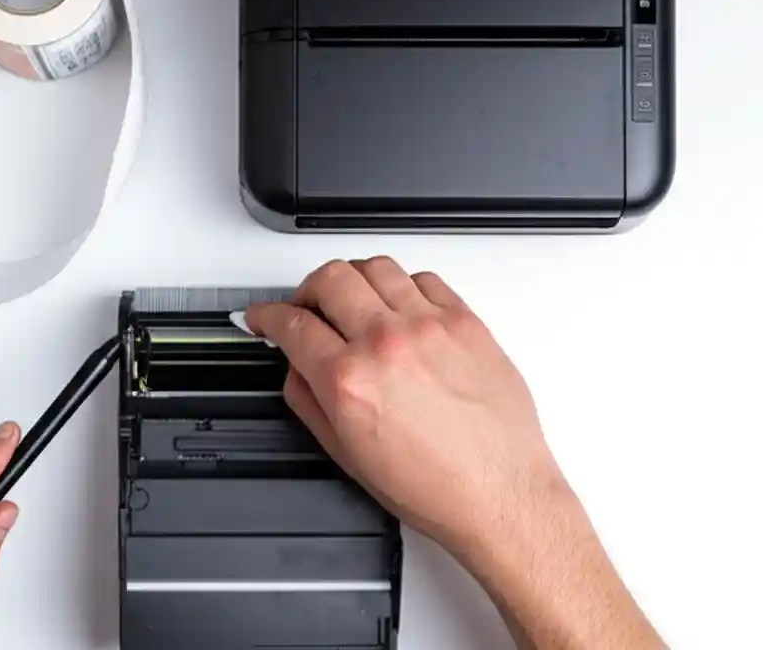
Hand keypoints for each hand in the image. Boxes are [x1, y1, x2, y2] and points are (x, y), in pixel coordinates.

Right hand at [248, 258, 663, 648]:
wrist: (498, 494)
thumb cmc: (434, 487)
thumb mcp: (346, 454)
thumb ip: (309, 400)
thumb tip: (296, 366)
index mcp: (350, 380)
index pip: (292, 323)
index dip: (267, 315)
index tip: (264, 316)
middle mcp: (387, 343)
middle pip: (329, 278)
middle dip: (306, 290)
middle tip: (306, 307)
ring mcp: (430, 326)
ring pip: (376, 267)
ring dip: (353, 280)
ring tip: (353, 301)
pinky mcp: (467, 322)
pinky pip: (424, 279)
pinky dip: (402, 286)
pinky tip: (399, 306)